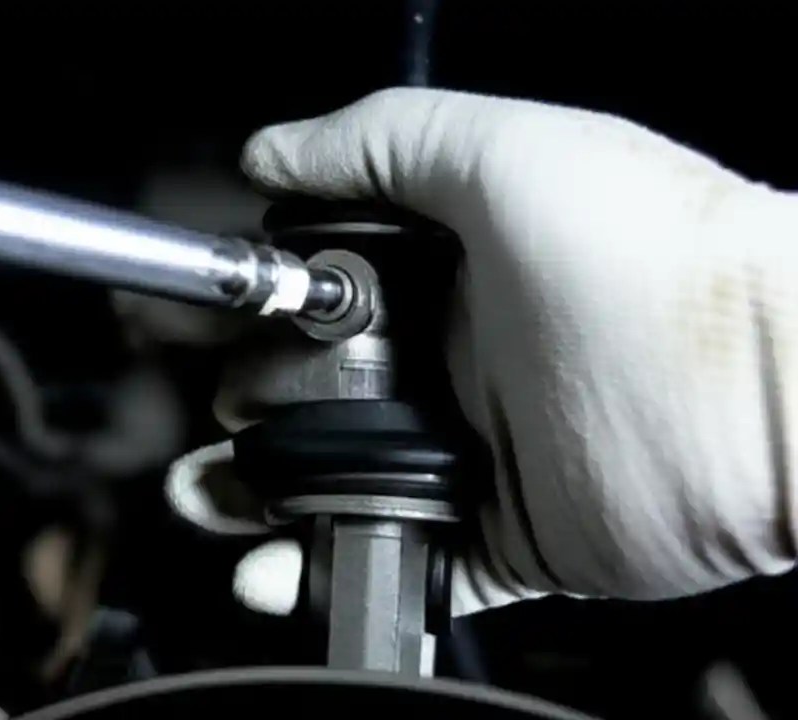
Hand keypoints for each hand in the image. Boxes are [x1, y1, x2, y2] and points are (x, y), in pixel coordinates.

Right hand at [173, 88, 797, 615]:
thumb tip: (270, 152)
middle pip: (318, 395)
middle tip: (214, 420)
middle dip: (248, 411)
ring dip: (264, 497)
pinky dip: (330, 572)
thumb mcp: (511, 153)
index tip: (215, 325)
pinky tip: (274, 571)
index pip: (324, 295)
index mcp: (451, 274)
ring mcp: (480, 453)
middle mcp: (459, 361)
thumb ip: (382, 142)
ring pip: (344, 483)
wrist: (776, 392)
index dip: (264, 311)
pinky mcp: (507, 537)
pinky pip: (405, 560)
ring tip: (206, 499)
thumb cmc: (659, 257)